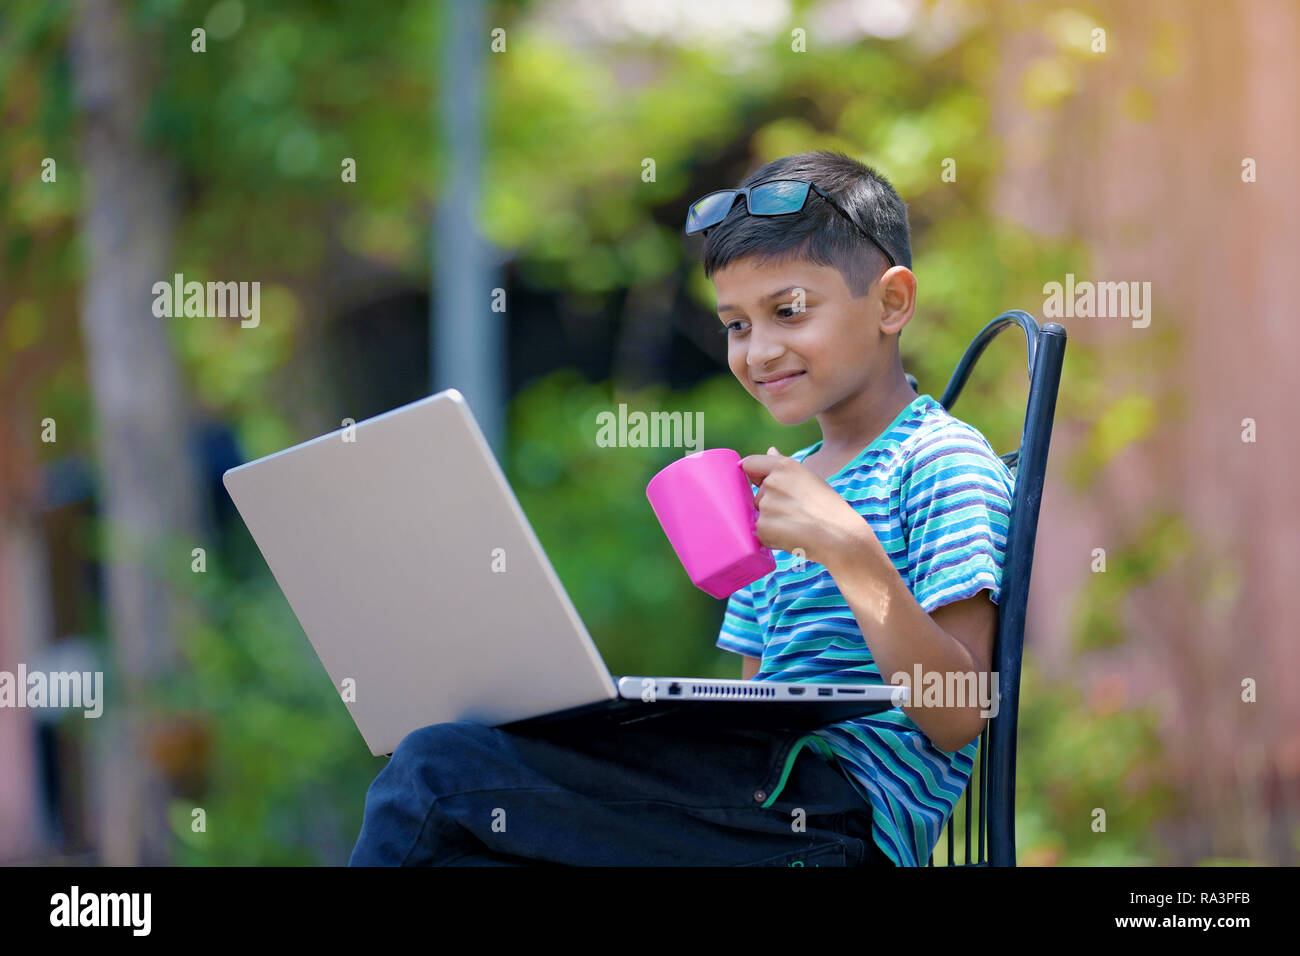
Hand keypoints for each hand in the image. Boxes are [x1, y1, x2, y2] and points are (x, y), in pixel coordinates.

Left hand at [739, 446, 868, 567]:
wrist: (842, 537)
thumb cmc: (829, 508)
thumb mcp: (811, 479)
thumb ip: (785, 466)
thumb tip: (770, 450)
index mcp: (785, 466)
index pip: (750, 464)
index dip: (754, 475)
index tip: (762, 485)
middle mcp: (773, 482)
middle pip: (757, 493)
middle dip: (769, 504)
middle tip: (796, 513)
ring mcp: (766, 505)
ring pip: (759, 514)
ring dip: (772, 522)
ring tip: (797, 526)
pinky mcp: (763, 527)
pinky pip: (760, 532)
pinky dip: (772, 538)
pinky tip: (792, 537)